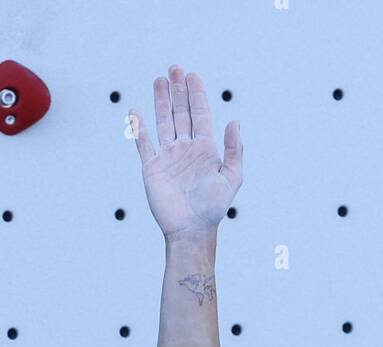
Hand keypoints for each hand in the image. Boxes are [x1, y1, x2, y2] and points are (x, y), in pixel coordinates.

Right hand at [129, 65, 241, 238]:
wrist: (191, 230)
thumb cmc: (213, 209)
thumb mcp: (232, 178)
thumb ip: (234, 151)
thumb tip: (235, 121)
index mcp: (206, 150)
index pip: (201, 115)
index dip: (197, 95)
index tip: (192, 76)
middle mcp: (186, 150)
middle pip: (181, 113)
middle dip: (178, 91)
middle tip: (175, 68)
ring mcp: (169, 157)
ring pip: (164, 122)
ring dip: (161, 102)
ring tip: (159, 80)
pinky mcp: (152, 168)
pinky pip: (144, 144)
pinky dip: (139, 129)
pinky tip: (136, 112)